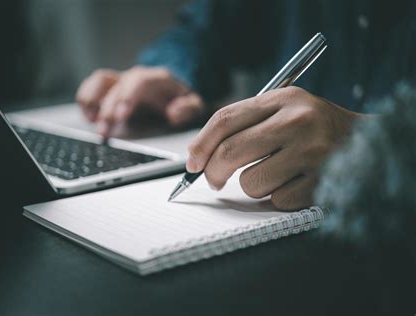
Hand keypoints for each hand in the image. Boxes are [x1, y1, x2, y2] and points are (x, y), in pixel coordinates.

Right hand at [76, 66, 204, 135]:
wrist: (174, 91)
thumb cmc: (182, 101)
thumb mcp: (194, 105)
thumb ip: (188, 108)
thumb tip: (174, 113)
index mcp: (156, 80)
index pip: (138, 81)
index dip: (127, 96)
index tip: (121, 115)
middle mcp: (135, 78)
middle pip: (116, 86)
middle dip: (107, 108)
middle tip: (104, 131)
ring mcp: (121, 83)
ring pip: (99, 80)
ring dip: (92, 101)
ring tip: (93, 123)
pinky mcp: (110, 90)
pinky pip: (91, 87)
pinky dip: (86, 100)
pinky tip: (89, 118)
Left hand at [186, 86, 363, 209]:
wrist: (366, 143)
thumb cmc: (314, 127)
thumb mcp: (284, 109)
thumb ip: (243, 124)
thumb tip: (197, 154)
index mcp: (284, 99)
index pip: (226, 119)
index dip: (200, 144)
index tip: (191, 162)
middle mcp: (298, 121)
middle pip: (231, 151)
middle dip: (213, 172)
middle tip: (213, 180)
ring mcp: (312, 152)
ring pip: (252, 183)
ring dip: (254, 185)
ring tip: (275, 173)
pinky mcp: (321, 181)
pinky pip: (277, 200)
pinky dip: (279, 197)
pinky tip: (295, 182)